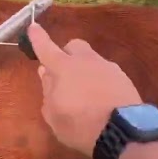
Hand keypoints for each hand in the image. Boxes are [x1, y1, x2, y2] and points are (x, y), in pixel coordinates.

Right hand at [25, 21, 142, 155]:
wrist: (122, 131)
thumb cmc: (79, 125)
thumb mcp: (53, 114)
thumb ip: (48, 90)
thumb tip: (45, 73)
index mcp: (63, 68)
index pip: (46, 48)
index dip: (38, 38)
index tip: (33, 27)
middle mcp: (86, 61)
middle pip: (74, 45)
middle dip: (67, 54)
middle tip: (64, 74)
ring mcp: (107, 67)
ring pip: (92, 59)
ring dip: (85, 70)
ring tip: (86, 93)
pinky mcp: (123, 77)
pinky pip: (107, 73)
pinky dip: (101, 81)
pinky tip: (102, 99)